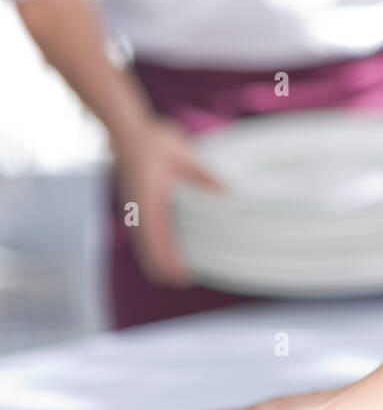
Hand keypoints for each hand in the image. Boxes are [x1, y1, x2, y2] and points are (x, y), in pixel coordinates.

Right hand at [112, 117, 223, 286]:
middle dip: (172, 272)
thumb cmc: (154, 142)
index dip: (171, 269)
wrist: (128, 133)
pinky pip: (151, 240)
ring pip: (150, 253)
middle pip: (151, 261)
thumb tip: (227, 193)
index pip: (156, 251)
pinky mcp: (140, 211)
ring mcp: (138, 215)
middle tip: (200, 273)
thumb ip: (203, 175)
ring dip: (168, 262)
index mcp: (147, 207)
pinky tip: (186, 244)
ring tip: (197, 262)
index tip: (191, 277)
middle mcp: (139, 217)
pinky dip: (164, 249)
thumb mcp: (183, 154)